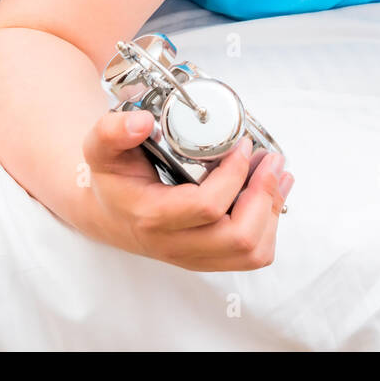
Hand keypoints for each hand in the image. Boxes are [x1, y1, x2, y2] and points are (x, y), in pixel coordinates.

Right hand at [80, 108, 293, 270]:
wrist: (110, 213)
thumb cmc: (114, 180)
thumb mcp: (101, 149)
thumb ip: (112, 131)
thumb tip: (141, 122)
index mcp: (152, 217)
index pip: (206, 207)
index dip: (234, 175)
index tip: (243, 145)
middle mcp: (175, 244)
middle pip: (238, 238)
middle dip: (264, 195)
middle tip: (271, 160)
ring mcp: (195, 256)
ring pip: (251, 251)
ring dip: (272, 210)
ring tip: (277, 174)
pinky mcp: (210, 258)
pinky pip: (252, 256)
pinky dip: (270, 224)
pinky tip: (271, 193)